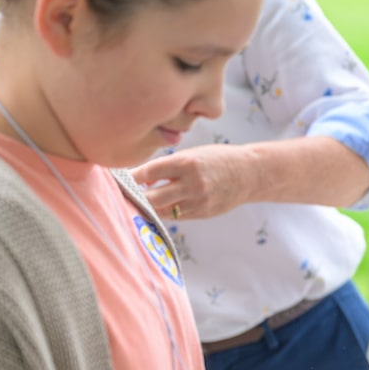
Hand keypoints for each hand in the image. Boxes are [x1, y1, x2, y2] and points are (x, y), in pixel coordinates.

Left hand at [132, 144, 253, 219]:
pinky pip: (177, 216)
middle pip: (152, 197)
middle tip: (123, 196)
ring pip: (162, 210)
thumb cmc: (218, 159)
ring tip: (137, 203)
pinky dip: (165, 211)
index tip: (119, 179)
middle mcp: (191, 183)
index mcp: (186, 162)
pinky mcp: (203, 213)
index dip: (131, 177)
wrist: (249, 174)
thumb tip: (143, 178)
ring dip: (149, 207)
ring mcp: (198, 201)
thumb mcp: (193, 153)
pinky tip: (159, 206)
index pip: (149, 172)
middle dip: (136, 197)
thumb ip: (169, 165)